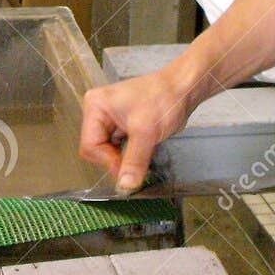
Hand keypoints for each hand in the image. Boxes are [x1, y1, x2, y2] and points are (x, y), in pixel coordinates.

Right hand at [79, 66, 198, 191]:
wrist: (184, 88)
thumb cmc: (163, 99)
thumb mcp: (146, 132)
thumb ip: (134, 161)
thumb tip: (125, 187)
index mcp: (95, 107)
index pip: (90, 146)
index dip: (107, 161)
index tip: (126, 171)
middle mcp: (99, 113)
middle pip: (98, 150)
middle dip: (117, 160)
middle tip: (137, 165)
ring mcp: (112, 120)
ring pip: (111, 152)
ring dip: (126, 158)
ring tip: (144, 153)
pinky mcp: (125, 127)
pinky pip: (122, 149)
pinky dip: (133, 155)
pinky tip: (146, 150)